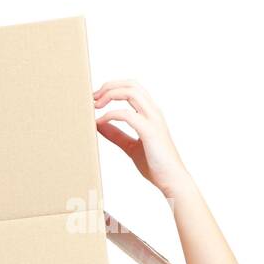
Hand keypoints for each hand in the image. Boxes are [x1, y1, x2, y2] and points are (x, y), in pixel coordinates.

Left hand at [94, 80, 191, 196]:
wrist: (171, 179)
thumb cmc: (154, 164)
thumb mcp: (130, 146)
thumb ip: (116, 135)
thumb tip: (99, 125)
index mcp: (150, 113)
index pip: (133, 88)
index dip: (112, 88)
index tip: (95, 98)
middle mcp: (153, 112)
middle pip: (132, 84)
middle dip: (109, 86)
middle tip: (92, 98)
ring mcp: (153, 120)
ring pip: (131, 92)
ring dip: (110, 95)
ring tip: (95, 106)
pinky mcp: (150, 131)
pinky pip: (127, 115)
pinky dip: (110, 115)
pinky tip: (100, 123)